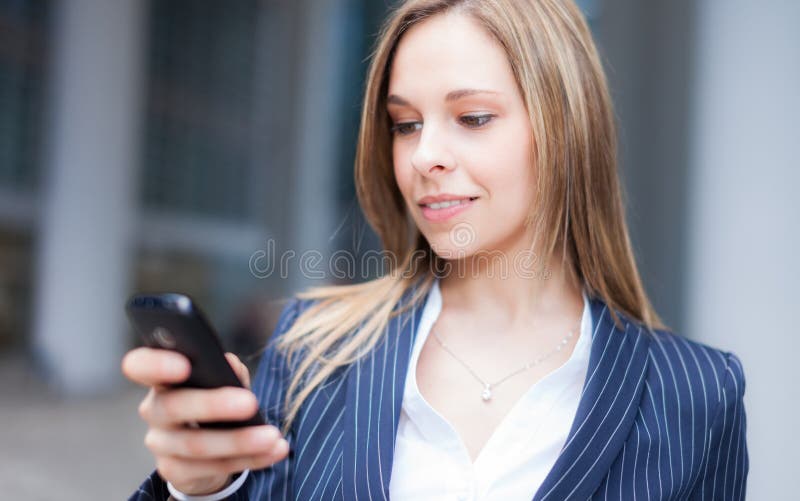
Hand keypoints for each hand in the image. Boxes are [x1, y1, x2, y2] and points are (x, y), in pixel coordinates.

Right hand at [121, 348, 288, 494]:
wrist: (208, 449)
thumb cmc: (214, 402)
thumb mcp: (221, 382)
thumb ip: (225, 370)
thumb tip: (229, 363)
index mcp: (163, 378)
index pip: (140, 366)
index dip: (155, 364)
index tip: (184, 365)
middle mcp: (154, 410)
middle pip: (174, 407)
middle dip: (213, 405)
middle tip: (250, 402)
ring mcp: (161, 443)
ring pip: (196, 444)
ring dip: (240, 440)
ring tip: (272, 436)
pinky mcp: (174, 471)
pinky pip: (213, 467)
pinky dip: (250, 459)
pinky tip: (274, 451)